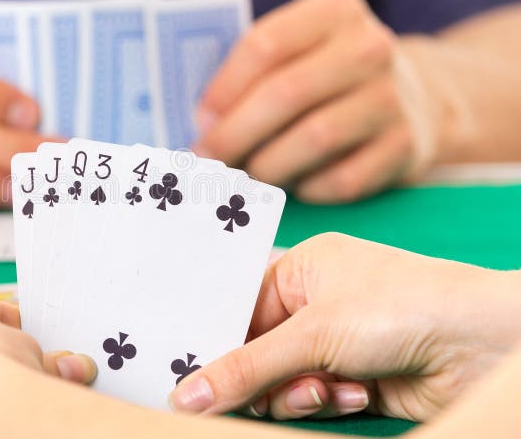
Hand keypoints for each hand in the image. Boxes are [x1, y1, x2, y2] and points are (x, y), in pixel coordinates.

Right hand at [169, 233, 520, 420]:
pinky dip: (329, 402)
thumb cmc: (405, 307)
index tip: (186, 366)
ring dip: (298, 392)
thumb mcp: (314, 333)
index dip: (213, 334)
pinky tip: (357, 393)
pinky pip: (313, 398)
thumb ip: (246, 368)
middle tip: (249, 392)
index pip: (237, 302)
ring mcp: (336, 342)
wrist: (486, 345)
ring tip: (323, 389)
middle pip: (255, 347)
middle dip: (257, 373)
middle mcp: (317, 302)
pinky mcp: (356, 379)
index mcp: (302, 268)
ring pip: (282, 380)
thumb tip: (187, 394)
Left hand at [194, 0, 438, 202]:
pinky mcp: (405, 146)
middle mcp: (369, 47)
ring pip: (314, 139)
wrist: (414, 98)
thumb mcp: (298, 51)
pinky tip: (292, 185)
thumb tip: (199, 122)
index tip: (199, 119)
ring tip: (244, 175)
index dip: (224, 88)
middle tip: (206, 158)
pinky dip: (307, 189)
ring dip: (266, 165)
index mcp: (334, 10)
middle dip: (235, 133)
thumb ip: (252, 72)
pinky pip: (342, 179)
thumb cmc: (324, 75)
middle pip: (286, 94)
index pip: (265, 45)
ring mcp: (391, 97)